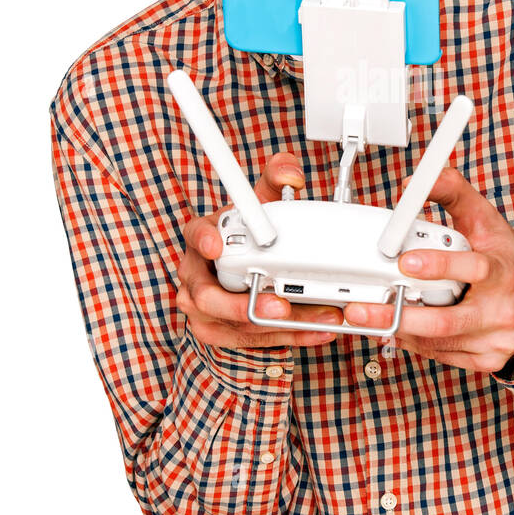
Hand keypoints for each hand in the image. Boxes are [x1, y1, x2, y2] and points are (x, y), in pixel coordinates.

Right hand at [174, 152, 343, 350]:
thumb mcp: (262, 202)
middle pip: (206, 296)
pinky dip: (289, 338)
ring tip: (316, 320)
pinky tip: (317, 331)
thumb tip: (291, 172)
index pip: (195, 234)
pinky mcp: (222, 332)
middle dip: (242, 304)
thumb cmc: (251, 235)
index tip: (217, 245)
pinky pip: (252, 342)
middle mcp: (196, 276)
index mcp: (202, 239)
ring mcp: (205, 309)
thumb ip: (277, 179)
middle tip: (279, 305)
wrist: (243, 268)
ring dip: (277, 327)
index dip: (204, 240)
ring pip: (234, 325)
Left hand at [342, 165, 513, 373]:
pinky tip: (397, 329)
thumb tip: (415, 182)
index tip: (405, 262)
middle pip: (447, 321)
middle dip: (399, 316)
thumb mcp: (485, 219)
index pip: (473, 268)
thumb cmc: (506, 259)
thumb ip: (453, 193)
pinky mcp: (488, 360)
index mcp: (504, 271)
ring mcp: (495, 339)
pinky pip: (441, 355)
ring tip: (368, 317)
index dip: (439, 265)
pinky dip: (414, 342)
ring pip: (438, 342)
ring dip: (398, 330)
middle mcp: (502, 309)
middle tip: (361, 309)